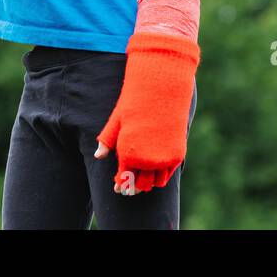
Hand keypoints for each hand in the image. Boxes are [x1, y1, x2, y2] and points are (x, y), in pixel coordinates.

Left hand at [94, 32, 199, 194]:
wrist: (162, 89)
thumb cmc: (135, 102)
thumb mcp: (117, 121)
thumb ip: (107, 141)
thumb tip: (99, 156)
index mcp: (128, 153)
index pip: (123, 179)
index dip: (120, 184)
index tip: (117, 186)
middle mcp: (147, 160)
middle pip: (139, 185)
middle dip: (133, 187)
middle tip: (129, 187)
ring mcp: (164, 159)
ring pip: (155, 183)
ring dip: (148, 183)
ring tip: (143, 178)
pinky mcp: (177, 154)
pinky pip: (168, 174)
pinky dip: (161, 175)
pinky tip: (155, 169)